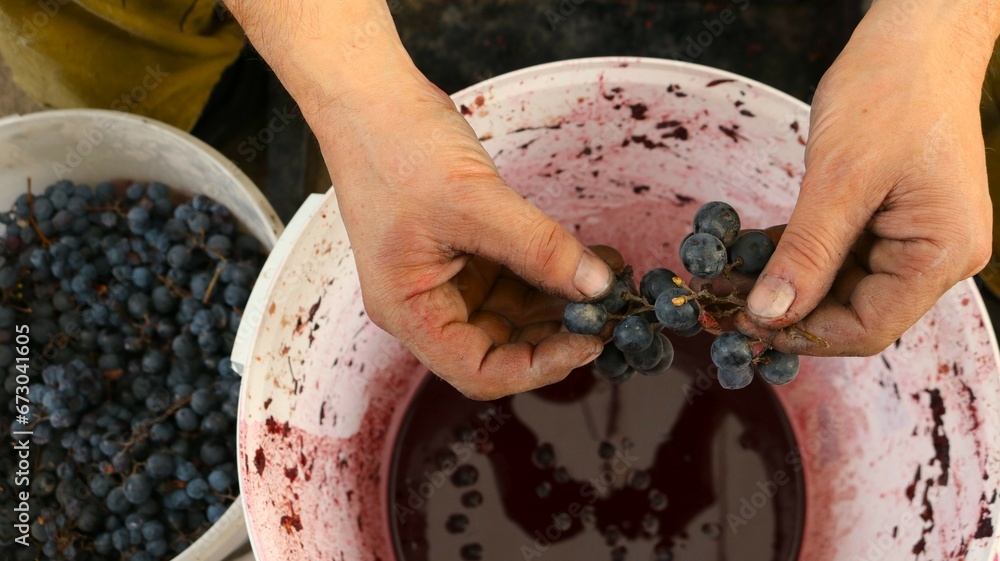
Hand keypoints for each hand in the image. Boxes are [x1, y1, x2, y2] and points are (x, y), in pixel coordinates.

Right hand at [224, 0, 615, 398]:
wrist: (368, 96)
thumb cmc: (394, 147)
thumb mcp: (473, 201)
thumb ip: (539, 248)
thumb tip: (597, 287)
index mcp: (410, 309)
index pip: (479, 370)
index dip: (538, 366)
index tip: (589, 342)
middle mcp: (426, 303)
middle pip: (501, 346)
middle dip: (556, 333)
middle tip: (611, 313)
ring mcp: (445, 277)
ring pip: (513, 313)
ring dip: (560, 302)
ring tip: (609, 280)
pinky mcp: (463, 250)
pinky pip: (514, 277)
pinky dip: (551, 271)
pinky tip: (589, 259)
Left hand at [737, 0, 998, 355]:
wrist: (916, 37)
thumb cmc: (889, 92)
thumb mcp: (839, 178)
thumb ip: (806, 253)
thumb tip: (769, 315)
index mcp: (941, 253)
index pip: (867, 328)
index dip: (801, 335)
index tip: (741, 324)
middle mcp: (937, 256)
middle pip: (853, 312)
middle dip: (786, 311)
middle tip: (721, 303)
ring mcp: (916, 239)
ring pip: (840, 286)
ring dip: (785, 284)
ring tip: (726, 279)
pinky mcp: (892, 220)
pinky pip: (840, 255)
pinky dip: (797, 256)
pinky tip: (752, 253)